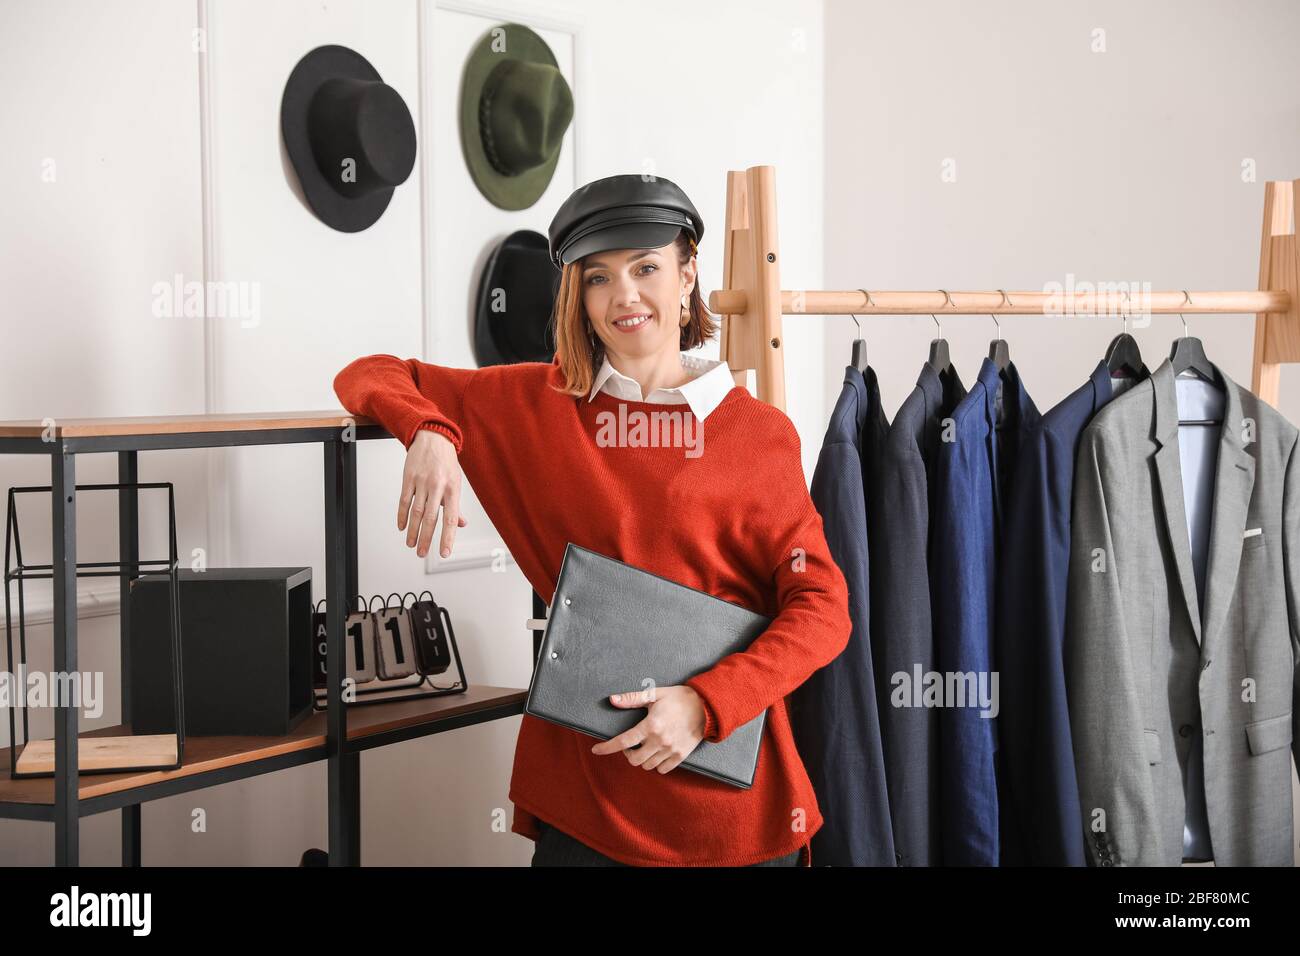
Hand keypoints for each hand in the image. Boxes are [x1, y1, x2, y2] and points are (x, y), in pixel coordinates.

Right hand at [398, 429, 467, 558]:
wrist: (433, 437)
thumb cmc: (446, 462)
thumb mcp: (456, 482)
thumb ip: (456, 505)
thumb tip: (460, 524)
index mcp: (453, 489)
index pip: (451, 519)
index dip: (448, 537)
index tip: (445, 553)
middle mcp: (438, 486)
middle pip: (431, 518)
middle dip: (426, 539)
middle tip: (422, 554)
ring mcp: (422, 482)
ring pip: (416, 512)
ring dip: (413, 531)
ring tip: (411, 544)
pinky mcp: (409, 477)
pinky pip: (404, 500)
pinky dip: (402, 515)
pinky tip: (402, 527)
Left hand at [590, 685, 706, 774]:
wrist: (707, 706)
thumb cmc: (679, 698)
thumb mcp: (655, 694)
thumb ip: (632, 698)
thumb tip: (612, 700)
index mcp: (651, 725)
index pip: (623, 741)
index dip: (607, 747)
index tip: (596, 749)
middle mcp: (659, 741)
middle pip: (634, 759)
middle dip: (627, 753)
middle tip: (631, 745)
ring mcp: (671, 750)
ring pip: (647, 765)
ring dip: (641, 759)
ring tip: (644, 748)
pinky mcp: (681, 756)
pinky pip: (662, 769)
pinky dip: (656, 764)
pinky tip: (656, 754)